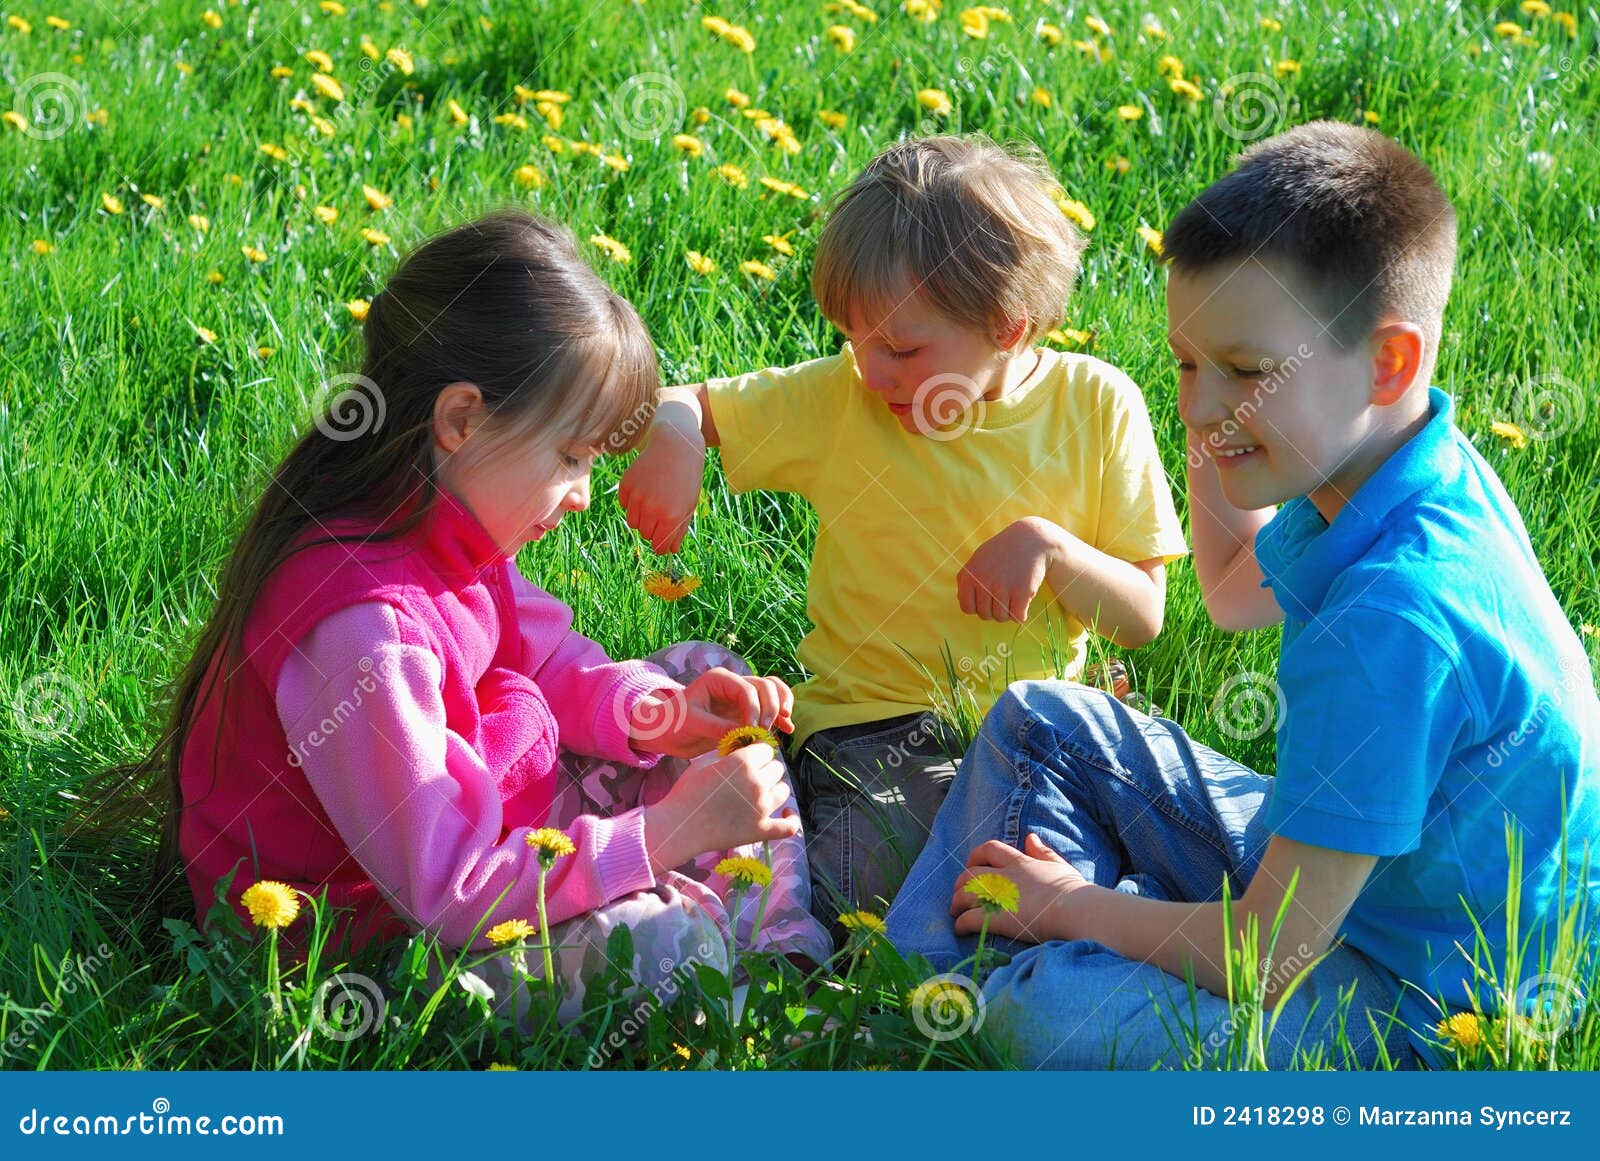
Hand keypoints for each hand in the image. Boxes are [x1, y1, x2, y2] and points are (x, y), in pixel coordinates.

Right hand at [618, 407, 705, 554]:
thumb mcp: (689, 506)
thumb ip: (679, 531)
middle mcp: (652, 509)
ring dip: (641, 516)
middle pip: (645, 534)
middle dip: (653, 528)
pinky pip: (623, 505)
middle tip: (662, 511)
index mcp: (671, 517)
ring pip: (632, 522)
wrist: (676, 446)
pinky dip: (631, 501)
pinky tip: (645, 487)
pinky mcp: (626, 485)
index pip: (659, 546)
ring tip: (654, 499)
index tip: (662, 541)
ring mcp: (637, 496)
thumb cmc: (686, 478)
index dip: (661, 545)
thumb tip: (670, 551)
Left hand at [628, 668, 793, 758]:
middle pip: (764, 686)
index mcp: (719, 679)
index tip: (752, 730)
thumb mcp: (693, 724)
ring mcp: (741, 696)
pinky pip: (770, 705)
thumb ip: (720, 728)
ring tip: (786, 725)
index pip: (746, 689)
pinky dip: (780, 715)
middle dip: (771, 707)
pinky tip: (788, 729)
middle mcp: (733, 683)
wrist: (668, 732)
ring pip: (772, 691)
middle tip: (765, 731)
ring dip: (781, 706)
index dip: (754, 709)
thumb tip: (747, 734)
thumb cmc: (675, 723)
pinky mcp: (746, 710)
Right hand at [642, 744, 801, 871]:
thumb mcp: (705, 762)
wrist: (679, 826)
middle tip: (750, 776)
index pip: (766, 749)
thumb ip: (729, 754)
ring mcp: (762, 808)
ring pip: (784, 791)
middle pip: (777, 768)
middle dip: (766, 769)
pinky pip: (789, 826)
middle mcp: (757, 783)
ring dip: (775, 789)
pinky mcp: (761, 830)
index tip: (750, 757)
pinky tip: (786, 814)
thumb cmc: (687, 791)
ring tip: (760, 792)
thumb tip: (745, 748)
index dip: (758, 752)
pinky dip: (791, 819)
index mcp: (743, 762)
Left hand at [950, 834, 1089, 943]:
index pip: (989, 849)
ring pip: (964, 894)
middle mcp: (1004, 876)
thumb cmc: (1073, 890)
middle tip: (959, 894)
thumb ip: (1043, 852)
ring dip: (956, 903)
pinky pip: (969, 919)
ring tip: (956, 912)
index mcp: (1019, 862)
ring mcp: (998, 896)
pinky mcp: (996, 918)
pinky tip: (960, 929)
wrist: (1075, 909)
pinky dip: (961, 924)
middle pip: (970, 873)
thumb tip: (1031, 837)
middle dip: (960, 883)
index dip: (976, 856)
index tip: (973, 865)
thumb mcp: (1059, 865)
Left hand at [956, 517, 1065, 621]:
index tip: (987, 597)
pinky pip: (1017, 618)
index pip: (967, 608)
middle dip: (994, 609)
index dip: (977, 606)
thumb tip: (963, 603)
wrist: (1030, 540)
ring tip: (1012, 595)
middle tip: (1003, 593)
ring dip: (1008, 611)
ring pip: (1001, 618)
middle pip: (985, 615)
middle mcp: (983, 582)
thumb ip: (967, 581)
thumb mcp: (978, 560)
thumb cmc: (1002, 552)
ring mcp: (1002, 588)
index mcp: (969, 575)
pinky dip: (1021, 614)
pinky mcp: (1021, 592)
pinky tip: (1023, 599)